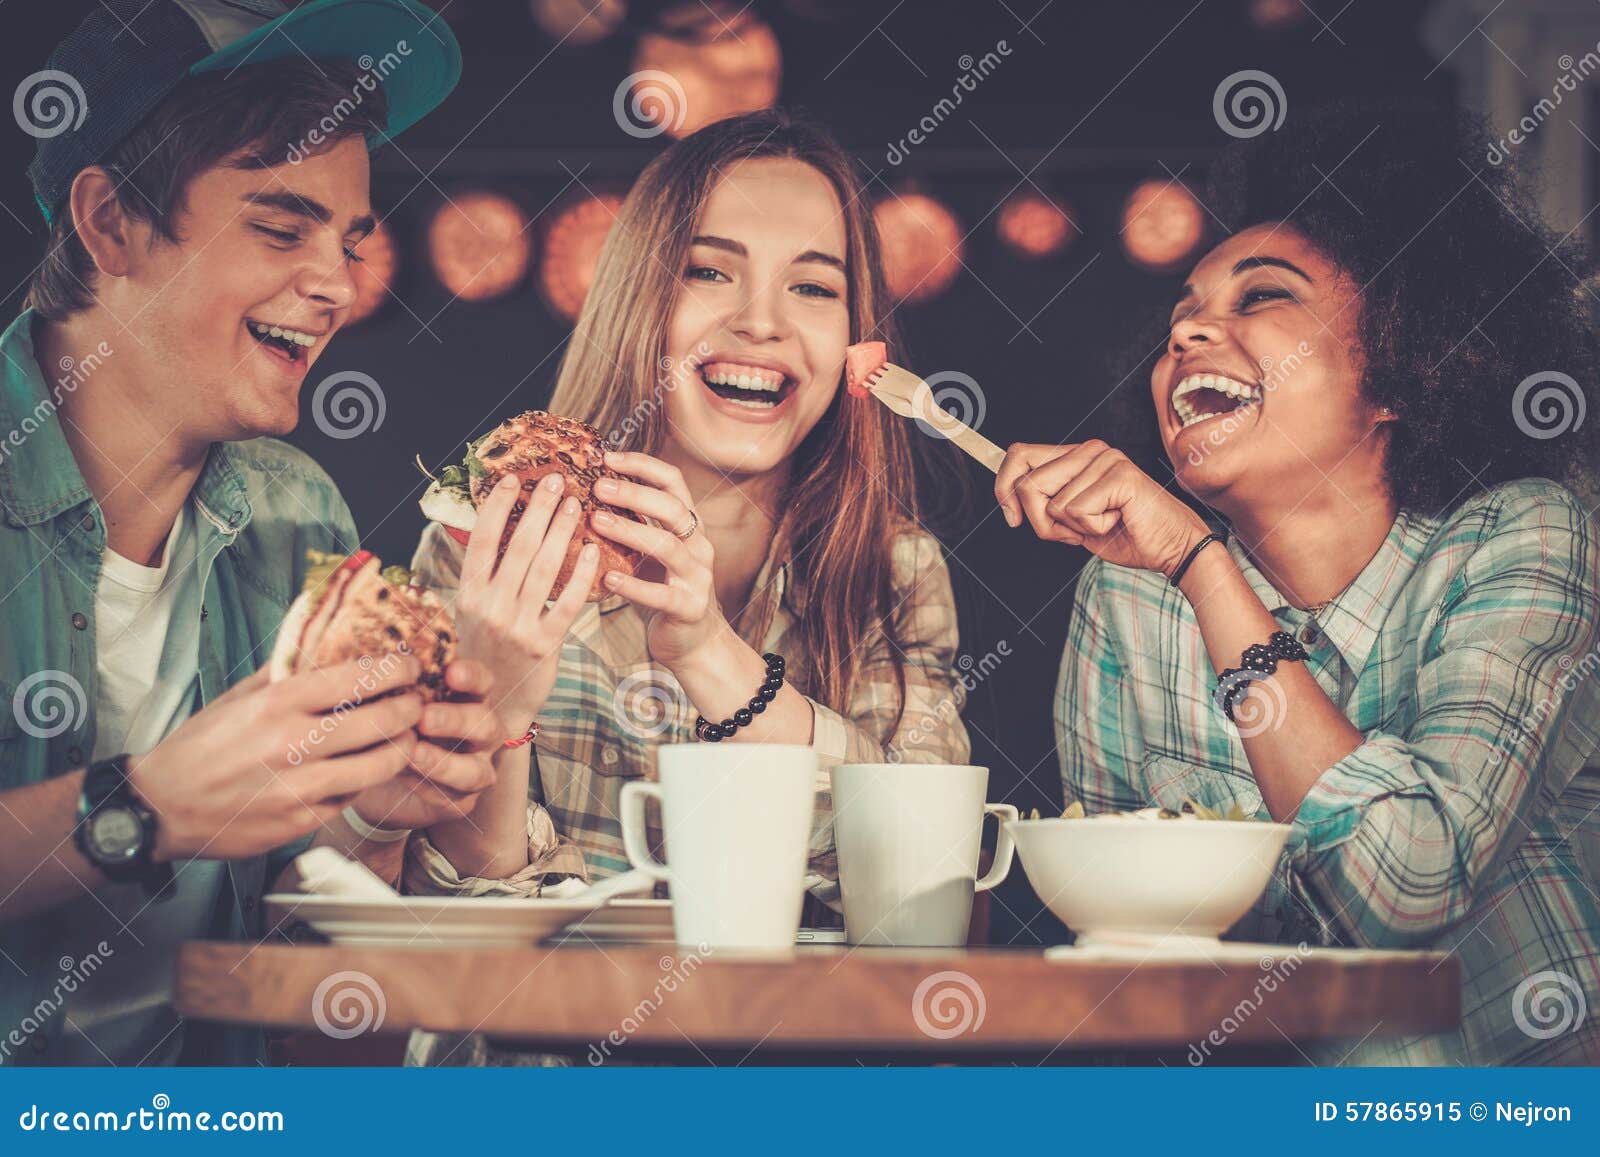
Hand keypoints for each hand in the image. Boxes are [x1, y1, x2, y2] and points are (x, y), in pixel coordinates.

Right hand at [127, 657, 423, 861]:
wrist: (161, 807)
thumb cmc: (200, 746)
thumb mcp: (238, 698)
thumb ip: (285, 672)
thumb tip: (326, 643)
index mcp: (278, 703)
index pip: (358, 678)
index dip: (397, 670)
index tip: (410, 666)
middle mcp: (294, 743)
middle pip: (382, 721)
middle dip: (412, 708)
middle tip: (417, 702)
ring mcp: (301, 786)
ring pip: (381, 764)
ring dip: (403, 748)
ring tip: (405, 737)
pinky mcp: (303, 820)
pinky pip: (354, 796)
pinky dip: (367, 780)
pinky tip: (367, 768)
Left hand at [345, 659, 505, 830]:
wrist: (379, 773)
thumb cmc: (388, 724)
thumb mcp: (390, 701)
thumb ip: (390, 686)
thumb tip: (364, 662)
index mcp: (468, 699)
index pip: (483, 682)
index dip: (472, 676)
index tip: (451, 671)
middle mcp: (480, 733)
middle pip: (486, 724)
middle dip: (456, 720)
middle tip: (423, 717)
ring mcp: (476, 768)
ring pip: (477, 770)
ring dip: (445, 762)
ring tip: (412, 754)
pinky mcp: (463, 800)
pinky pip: (454, 798)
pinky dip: (429, 787)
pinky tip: (405, 777)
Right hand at [454, 471, 599, 720]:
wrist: (491, 709)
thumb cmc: (485, 653)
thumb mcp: (472, 613)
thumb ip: (484, 577)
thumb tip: (494, 528)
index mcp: (468, 594)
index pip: (481, 541)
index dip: (497, 507)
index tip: (512, 479)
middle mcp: (489, 607)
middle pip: (517, 547)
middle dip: (538, 509)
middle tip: (556, 479)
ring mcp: (517, 626)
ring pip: (544, 568)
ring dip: (561, 531)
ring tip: (576, 504)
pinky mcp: (544, 644)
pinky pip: (567, 602)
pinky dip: (581, 575)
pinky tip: (592, 551)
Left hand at [588, 450, 725, 668]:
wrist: (693, 642)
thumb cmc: (663, 590)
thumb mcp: (650, 553)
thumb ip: (631, 526)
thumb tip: (583, 494)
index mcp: (688, 526)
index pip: (672, 482)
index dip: (642, 465)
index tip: (607, 456)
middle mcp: (698, 545)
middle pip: (672, 507)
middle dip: (635, 493)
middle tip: (598, 486)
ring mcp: (698, 577)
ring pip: (668, 546)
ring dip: (630, 530)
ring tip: (596, 521)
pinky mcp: (690, 608)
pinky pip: (662, 595)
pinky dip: (634, 586)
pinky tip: (608, 579)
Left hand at [995, 440, 1211, 576]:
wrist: (1171, 548)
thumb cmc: (1125, 535)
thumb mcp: (1072, 520)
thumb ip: (1045, 503)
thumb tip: (1010, 497)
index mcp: (1076, 455)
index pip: (1020, 454)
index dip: (1004, 485)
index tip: (1011, 516)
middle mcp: (1090, 449)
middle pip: (1027, 484)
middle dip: (1040, 522)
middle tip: (1073, 533)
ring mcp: (1105, 459)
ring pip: (1050, 502)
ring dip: (1070, 528)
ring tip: (1102, 524)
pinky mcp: (1118, 474)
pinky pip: (1076, 511)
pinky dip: (1092, 529)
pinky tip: (1117, 521)